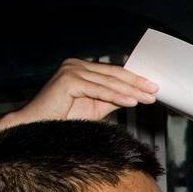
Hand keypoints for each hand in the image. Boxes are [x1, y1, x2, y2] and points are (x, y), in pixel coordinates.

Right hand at [6, 58, 157, 125]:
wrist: (37, 126)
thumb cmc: (64, 118)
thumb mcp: (96, 106)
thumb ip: (112, 98)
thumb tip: (134, 96)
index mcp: (82, 68)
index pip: (113, 73)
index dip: (134, 80)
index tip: (152, 87)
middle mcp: (76, 64)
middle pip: (113, 74)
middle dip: (137, 83)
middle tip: (155, 90)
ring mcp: (71, 70)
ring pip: (108, 82)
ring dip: (131, 91)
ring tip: (148, 98)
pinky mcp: (68, 80)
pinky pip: (98, 90)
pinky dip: (117, 96)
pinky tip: (132, 101)